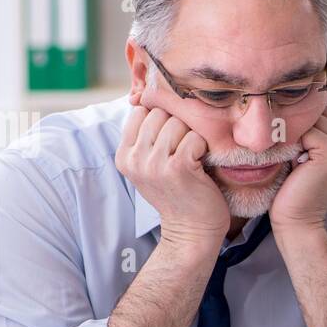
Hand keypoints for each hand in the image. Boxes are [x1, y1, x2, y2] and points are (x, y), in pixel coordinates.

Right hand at [114, 104, 229, 254]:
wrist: (192, 231)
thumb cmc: (178, 193)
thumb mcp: (150, 166)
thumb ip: (145, 137)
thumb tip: (150, 95)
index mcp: (124, 156)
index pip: (141, 111)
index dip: (161, 119)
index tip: (170, 141)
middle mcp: (135, 159)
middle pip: (160, 113)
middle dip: (178, 126)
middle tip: (184, 152)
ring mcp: (155, 164)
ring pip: (177, 122)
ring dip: (191, 137)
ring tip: (191, 160)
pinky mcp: (178, 168)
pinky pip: (194, 137)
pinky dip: (202, 148)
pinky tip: (200, 165)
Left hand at [270, 101, 326, 234]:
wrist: (298, 222)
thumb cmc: (295, 189)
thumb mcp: (308, 154)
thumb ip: (313, 130)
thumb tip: (298, 97)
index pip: (326, 109)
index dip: (304, 118)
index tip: (290, 135)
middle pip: (320, 110)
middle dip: (299, 122)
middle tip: (288, 148)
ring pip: (312, 118)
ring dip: (294, 132)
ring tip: (289, 155)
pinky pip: (307, 130)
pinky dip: (292, 141)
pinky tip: (290, 160)